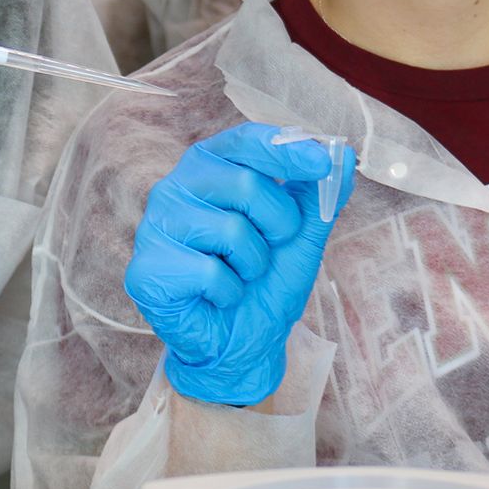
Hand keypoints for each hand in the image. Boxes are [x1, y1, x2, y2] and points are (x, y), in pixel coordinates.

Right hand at [125, 122, 356, 406]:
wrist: (240, 347)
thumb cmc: (264, 285)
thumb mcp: (300, 239)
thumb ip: (317, 197)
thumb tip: (343, 154)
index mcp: (210, 169)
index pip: (246, 141)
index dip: (286, 150)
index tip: (322, 165)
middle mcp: (175, 188)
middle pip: (245, 183)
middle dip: (278, 224)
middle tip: (269, 251)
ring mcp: (155, 227)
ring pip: (230, 230)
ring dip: (253, 265)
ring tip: (239, 276)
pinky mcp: (145, 269)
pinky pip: (208, 272)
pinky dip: (228, 292)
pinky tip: (215, 298)